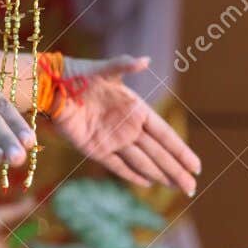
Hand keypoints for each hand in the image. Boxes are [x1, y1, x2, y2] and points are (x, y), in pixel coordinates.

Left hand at [52, 55, 201, 195]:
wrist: (52, 87)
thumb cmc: (78, 75)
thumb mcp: (103, 69)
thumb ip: (124, 64)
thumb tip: (145, 59)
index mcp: (136, 110)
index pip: (165, 134)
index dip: (180, 150)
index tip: (196, 165)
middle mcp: (128, 127)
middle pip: (158, 154)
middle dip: (175, 171)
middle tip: (192, 188)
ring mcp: (113, 140)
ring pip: (141, 162)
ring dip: (159, 176)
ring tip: (176, 188)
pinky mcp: (96, 149)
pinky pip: (117, 166)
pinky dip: (131, 175)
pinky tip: (147, 184)